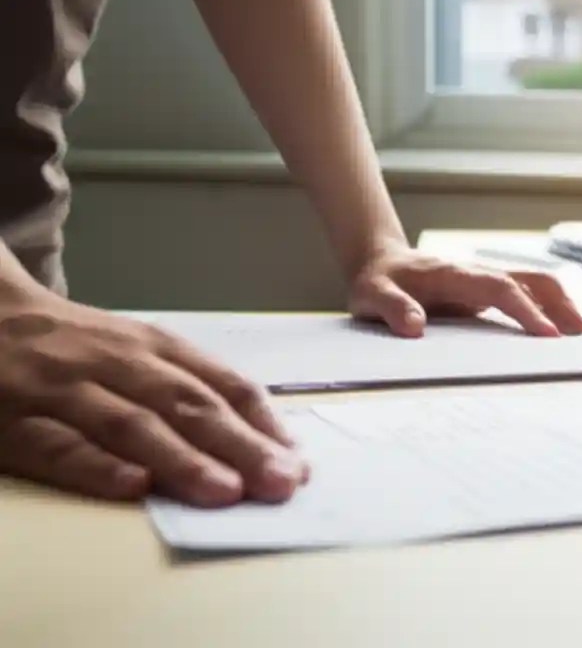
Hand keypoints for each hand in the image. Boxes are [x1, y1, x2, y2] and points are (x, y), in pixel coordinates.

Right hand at [0, 290, 306, 505]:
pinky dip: (98, 466)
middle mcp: (114, 363)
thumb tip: (261, 438)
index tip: (298, 461)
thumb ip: (187, 387)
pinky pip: (58, 446)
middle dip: (240, 446)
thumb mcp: (131, 350)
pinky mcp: (13, 421)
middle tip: (281, 483)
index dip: (262, 423)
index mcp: (150, 346)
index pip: (220, 383)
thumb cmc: (68, 345)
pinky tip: (135, 487)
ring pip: (130, 425)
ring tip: (227, 492)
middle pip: (187, 405)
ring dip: (183, 459)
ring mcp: (63, 391)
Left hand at [347, 245, 581, 337]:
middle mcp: (478, 273)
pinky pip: (529, 294)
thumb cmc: (377, 282)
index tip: (547, 334)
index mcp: (454, 274)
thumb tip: (416, 326)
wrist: (380, 262)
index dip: (526, 310)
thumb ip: (392, 308)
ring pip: (536, 284)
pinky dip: (553, 307)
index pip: (500, 289)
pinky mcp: (490, 290)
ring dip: (563, 304)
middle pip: (530, 280)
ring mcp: (487, 280)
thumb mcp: (371, 296)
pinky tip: (568, 327)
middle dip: (560, 304)